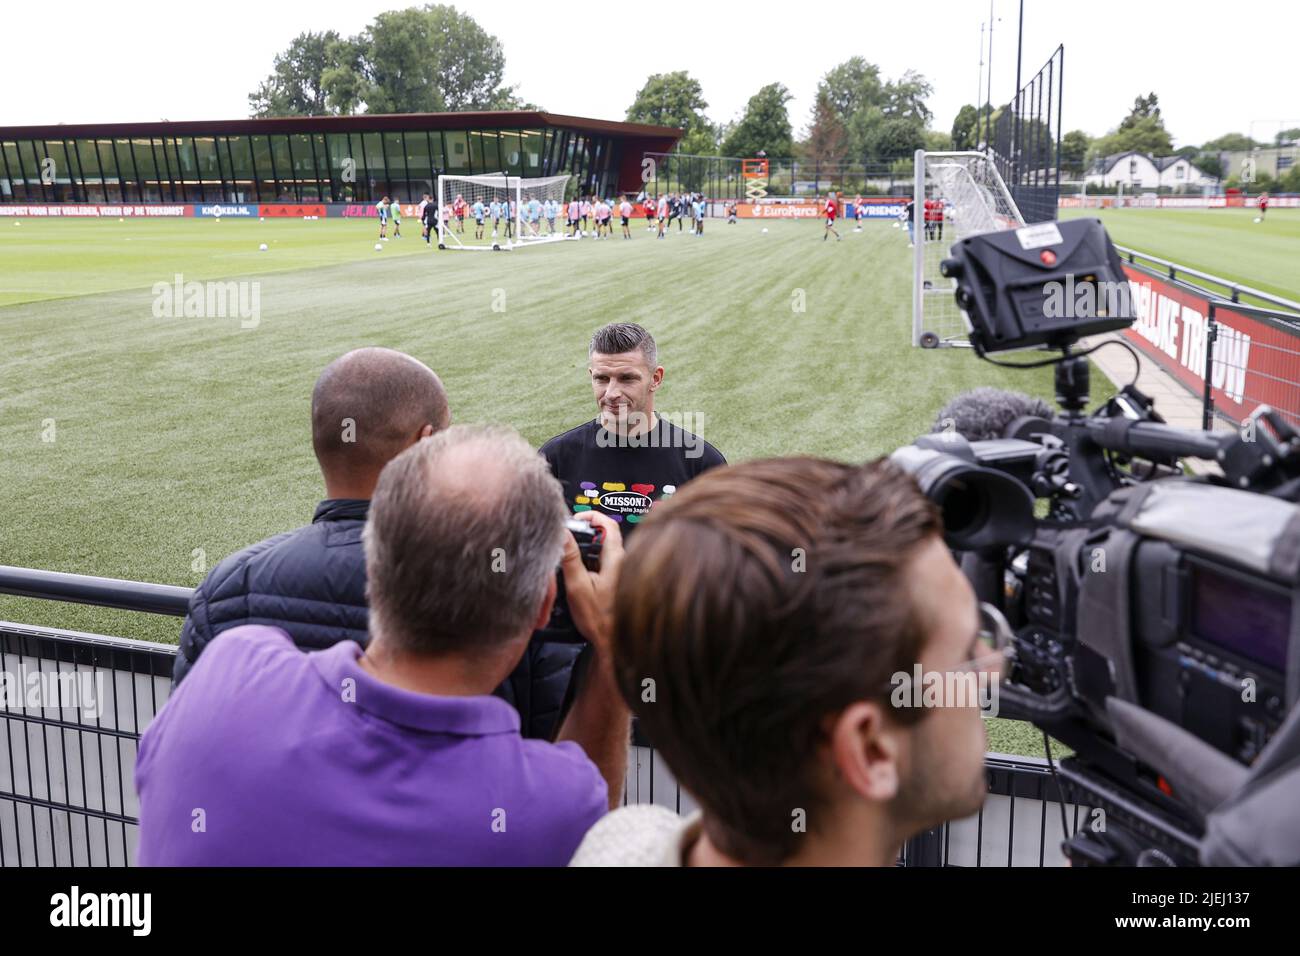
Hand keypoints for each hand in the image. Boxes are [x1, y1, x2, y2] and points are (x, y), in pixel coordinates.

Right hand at [559, 511, 623, 651]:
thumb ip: (570, 558)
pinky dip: (590, 559)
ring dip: (587, 546)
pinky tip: (578, 570)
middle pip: (605, 534)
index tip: (575, 519)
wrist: (611, 641)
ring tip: (570, 552)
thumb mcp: (578, 586)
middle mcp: (621, 562)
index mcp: (616, 558)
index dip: (591, 516)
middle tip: (569, 534)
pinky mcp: (615, 581)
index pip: (608, 524)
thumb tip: (563, 534)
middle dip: (586, 530)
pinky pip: (603, 562)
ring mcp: (619, 571)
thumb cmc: (599, 619)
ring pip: (603, 549)